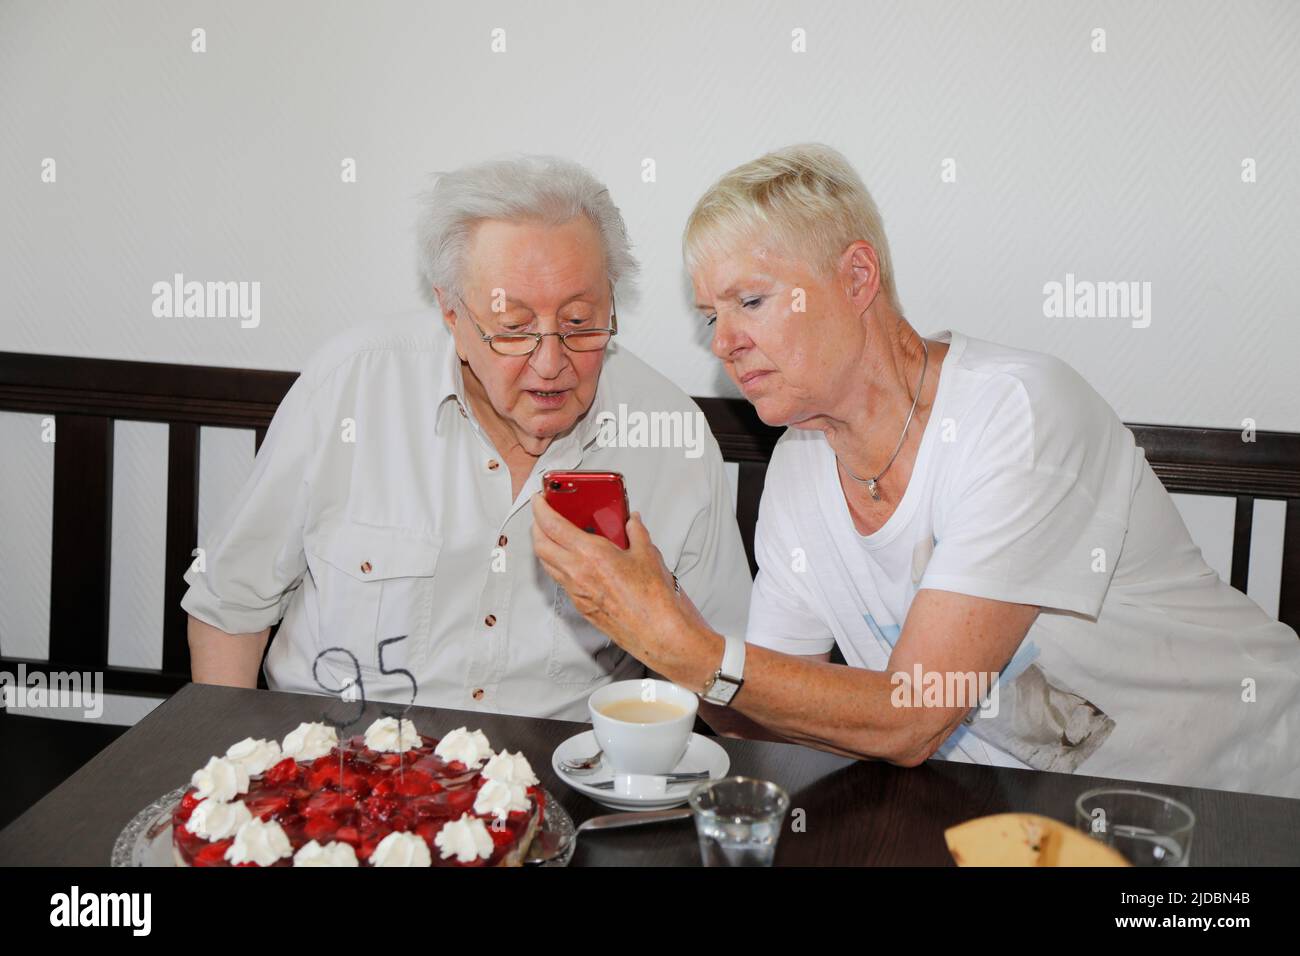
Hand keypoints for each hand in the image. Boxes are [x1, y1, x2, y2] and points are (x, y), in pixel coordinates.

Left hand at [530, 492, 705, 668]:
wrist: (656, 632)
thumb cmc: (653, 599)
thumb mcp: (648, 554)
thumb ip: (636, 532)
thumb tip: (632, 521)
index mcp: (591, 554)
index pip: (552, 526)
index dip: (540, 509)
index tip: (539, 500)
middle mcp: (577, 572)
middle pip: (540, 544)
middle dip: (536, 526)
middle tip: (542, 515)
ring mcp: (576, 591)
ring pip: (546, 563)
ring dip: (544, 546)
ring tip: (553, 535)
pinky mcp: (580, 605)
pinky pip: (560, 579)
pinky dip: (557, 564)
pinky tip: (571, 560)